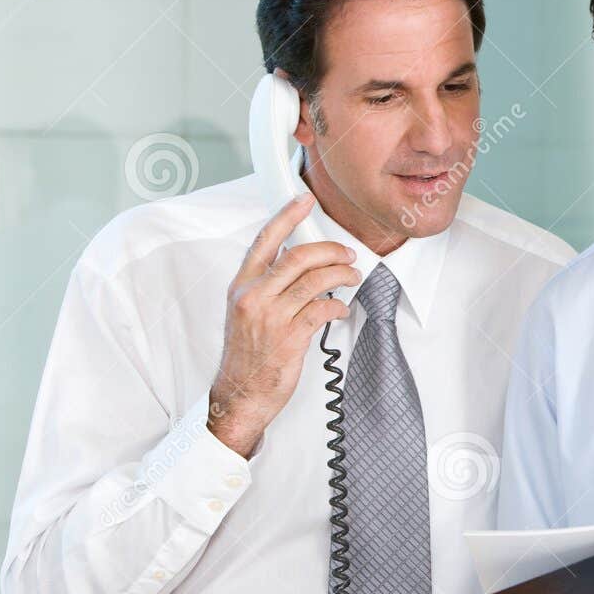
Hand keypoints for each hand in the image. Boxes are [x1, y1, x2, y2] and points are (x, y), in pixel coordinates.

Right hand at [208, 194, 360, 456]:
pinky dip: (338, 305)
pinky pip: (322, 309)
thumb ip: (266, 285)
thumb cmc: (247, 354)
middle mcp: (253, 296)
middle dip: (331, 250)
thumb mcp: (246, 311)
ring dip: (342, 275)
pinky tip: (341, 308)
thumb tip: (296, 261)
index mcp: (242, 286)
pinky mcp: (289, 338)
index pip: (265, 240)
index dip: (287, 216)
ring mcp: (270, 317)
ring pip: (315, 280)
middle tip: (348, 253)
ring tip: (353, 276)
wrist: (240, 394)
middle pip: (298, 256)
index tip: (305, 200)